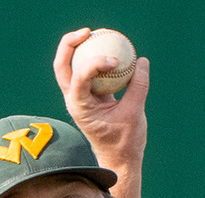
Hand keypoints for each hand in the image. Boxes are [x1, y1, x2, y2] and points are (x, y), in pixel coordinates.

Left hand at [53, 28, 148, 174]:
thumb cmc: (125, 141)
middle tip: (87, 31)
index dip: (95, 63)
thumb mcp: (135, 113)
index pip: (80, 78)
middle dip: (70, 45)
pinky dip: (96, 58)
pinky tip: (109, 47)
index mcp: (79, 107)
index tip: (115, 60)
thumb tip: (142, 61)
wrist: (119, 158)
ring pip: (70, 66)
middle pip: (62, 66)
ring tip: (94, 32)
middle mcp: (74, 99)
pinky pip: (88, 71)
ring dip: (78, 48)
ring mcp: (78, 96)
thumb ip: (138, 86)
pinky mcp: (88, 94)